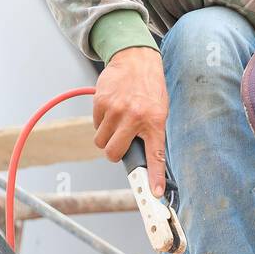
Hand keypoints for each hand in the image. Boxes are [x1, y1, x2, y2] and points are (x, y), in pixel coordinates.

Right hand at [93, 47, 168, 196]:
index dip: (155, 178)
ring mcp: (116, 110)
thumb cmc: (150, 88)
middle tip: (120, 144)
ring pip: (101, 142)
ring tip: (117, 122)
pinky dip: (101, 123)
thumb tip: (146, 164)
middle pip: (113, 153)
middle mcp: (134, 117)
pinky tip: (111, 110)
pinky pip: (95, 125)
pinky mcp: (101, 102)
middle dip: (114, 153)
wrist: (135, 58)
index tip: (155, 194)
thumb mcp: (159, 111)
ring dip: (106, 138)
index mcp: (155, 122)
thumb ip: (151, 135)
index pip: (155, 156)